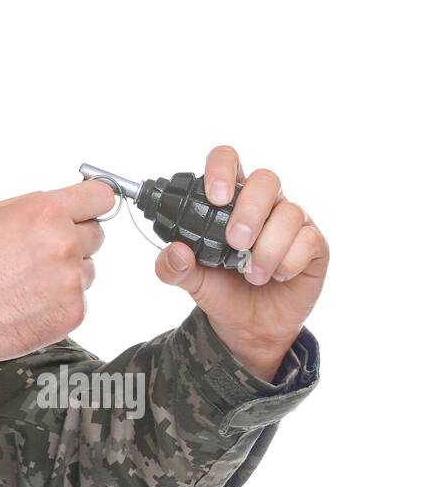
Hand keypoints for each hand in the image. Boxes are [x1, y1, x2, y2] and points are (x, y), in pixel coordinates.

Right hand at [0, 180, 113, 372]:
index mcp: (46, 213)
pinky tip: (31, 301)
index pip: (102, 196)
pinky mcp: (74, 311)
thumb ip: (39, 206)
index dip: (94, 202)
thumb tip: (68, 205)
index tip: (90, 208)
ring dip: (68, 272)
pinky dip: (60, 300)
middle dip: (75, 240)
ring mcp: (72, 280)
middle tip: (41, 253)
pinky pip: (79, 298)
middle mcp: (64, 243)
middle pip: (97, 234)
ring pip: (88, 268)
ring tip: (30, 281)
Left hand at [154, 144, 328, 378]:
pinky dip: (287, 262)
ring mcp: (291, 221)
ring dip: (267, 248)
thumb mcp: (190, 280)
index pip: (228, 160)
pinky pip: (308, 240)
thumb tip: (173, 251)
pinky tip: (276, 277)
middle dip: (250, 211)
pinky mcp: (313, 243)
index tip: (214, 197)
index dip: (222, 169)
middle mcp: (263, 203)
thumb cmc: (221, 290)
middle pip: (266, 179)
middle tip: (235, 242)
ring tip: (252, 275)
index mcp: (229, 199)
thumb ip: (173, 266)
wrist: (249, 326)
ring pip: (290, 213)